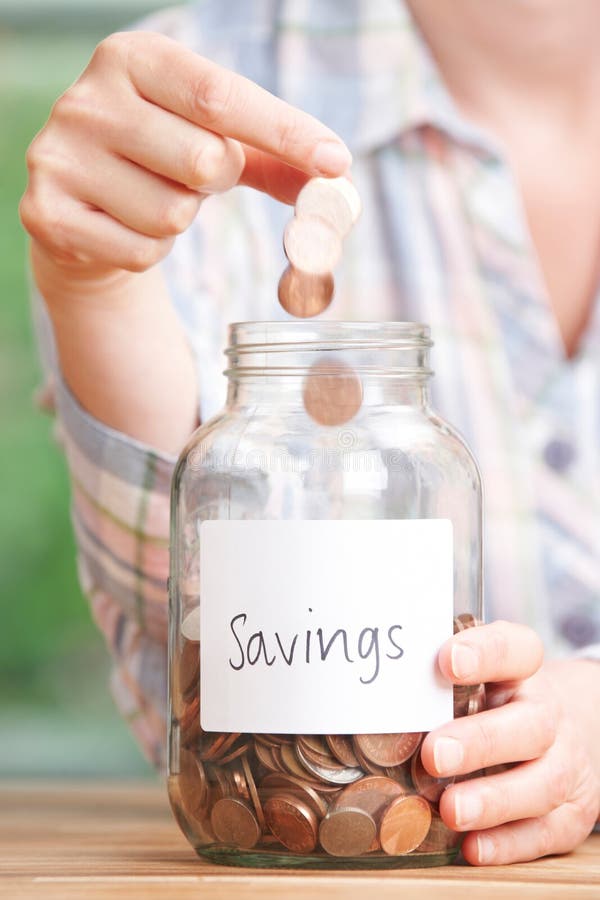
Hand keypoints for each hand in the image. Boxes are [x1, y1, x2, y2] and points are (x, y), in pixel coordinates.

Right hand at [20, 30, 350, 281]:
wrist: (81, 206)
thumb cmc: (159, 161)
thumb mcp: (214, 140)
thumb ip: (274, 155)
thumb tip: (337, 179)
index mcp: (132, 59)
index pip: (221, 96)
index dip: (285, 132)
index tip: (335, 162)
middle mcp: (87, 99)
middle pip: (204, 162)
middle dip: (217, 180)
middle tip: (194, 175)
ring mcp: (59, 156)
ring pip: (172, 215)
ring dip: (179, 219)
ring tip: (151, 198)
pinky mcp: (48, 213)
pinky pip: (140, 251)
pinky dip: (148, 250)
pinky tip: (125, 226)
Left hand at [421, 620, 599, 864]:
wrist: (569, 731)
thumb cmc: (498, 702)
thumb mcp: (479, 676)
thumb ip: (438, 677)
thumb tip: (374, 686)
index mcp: (523, 671)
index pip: (515, 650)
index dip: (485, 653)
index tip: (446, 660)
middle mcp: (548, 714)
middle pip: (529, 725)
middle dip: (481, 741)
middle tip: (434, 754)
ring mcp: (565, 765)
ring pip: (541, 783)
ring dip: (493, 799)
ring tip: (450, 809)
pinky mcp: (570, 815)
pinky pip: (545, 832)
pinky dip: (508, 842)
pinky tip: (472, 846)